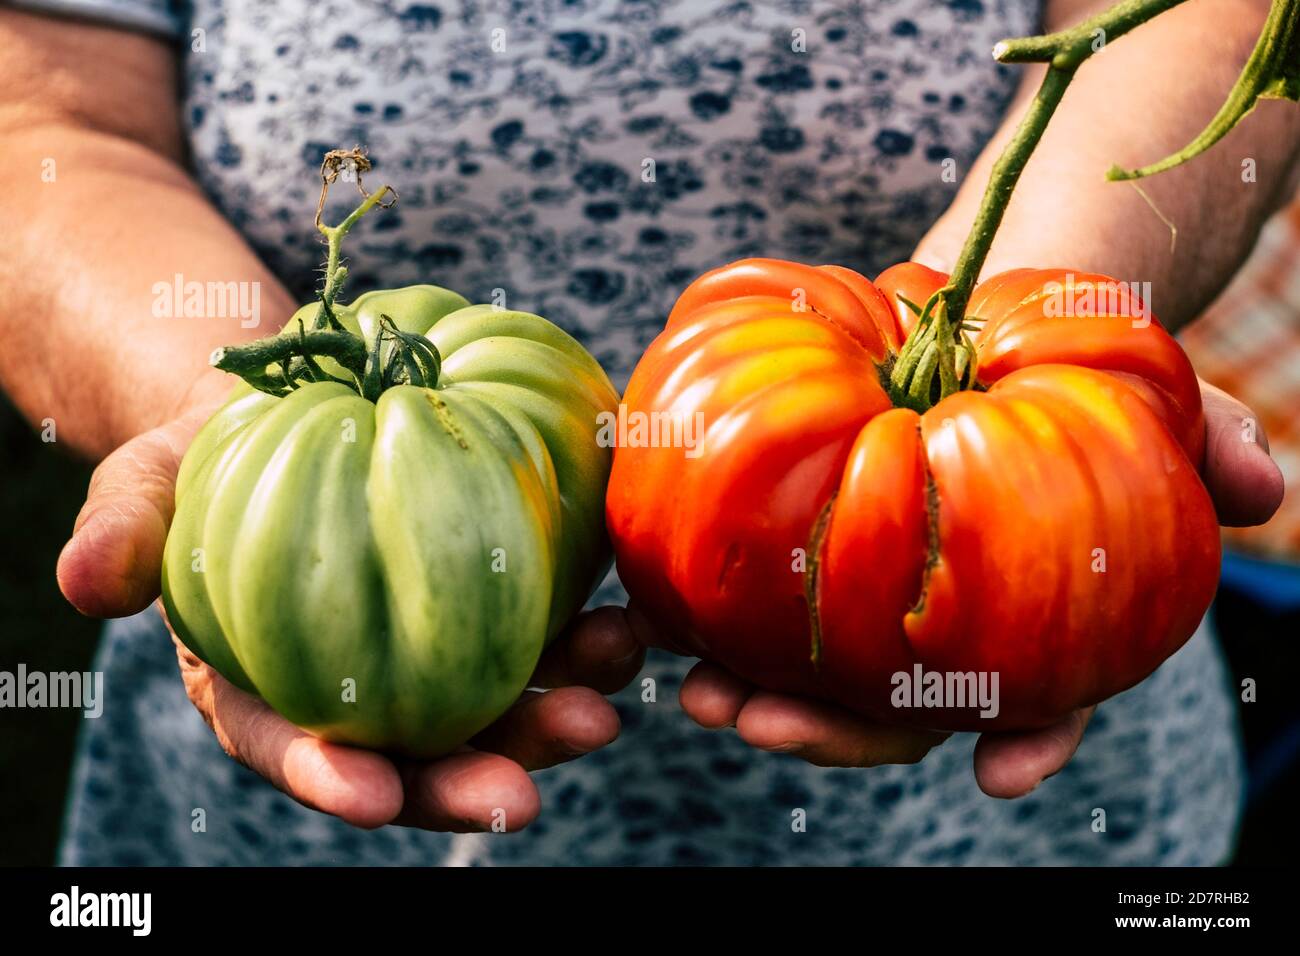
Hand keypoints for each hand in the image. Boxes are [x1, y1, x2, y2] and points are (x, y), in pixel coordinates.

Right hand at [57, 405, 644, 830]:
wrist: (297, 398)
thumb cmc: (211, 447)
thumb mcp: (151, 476)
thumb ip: (124, 527)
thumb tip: (82, 581)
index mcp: (262, 679)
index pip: (286, 746)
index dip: (327, 778)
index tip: (376, 797)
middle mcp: (354, 682)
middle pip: (411, 750)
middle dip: (467, 778)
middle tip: (526, 792)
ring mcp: (428, 645)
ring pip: (492, 700)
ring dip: (551, 707)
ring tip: (606, 691)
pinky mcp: (485, 600)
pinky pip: (536, 630)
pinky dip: (579, 636)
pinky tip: (623, 622)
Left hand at [646, 380, 1282, 797]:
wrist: (965, 326)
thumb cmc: (1058, 372)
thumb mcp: (1137, 395)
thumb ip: (1201, 440)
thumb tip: (1265, 481)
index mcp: (1026, 620)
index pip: (1037, 700)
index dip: (1028, 742)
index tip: (998, 774)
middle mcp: (940, 628)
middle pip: (893, 711)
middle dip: (832, 731)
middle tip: (761, 723)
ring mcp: (867, 599)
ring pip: (810, 671)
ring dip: (750, 689)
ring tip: (692, 687)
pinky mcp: (804, 552)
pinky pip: (752, 594)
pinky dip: (704, 611)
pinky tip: (656, 613)